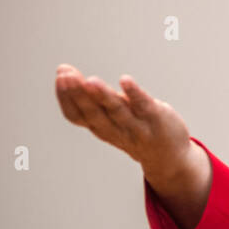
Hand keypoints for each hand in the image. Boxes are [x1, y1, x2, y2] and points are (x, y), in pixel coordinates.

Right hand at [54, 64, 192, 184]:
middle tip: (66, 76)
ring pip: (117, 111)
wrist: (168, 158)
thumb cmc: (133, 130)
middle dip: (78, 95)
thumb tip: (62, 70)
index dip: (66, 97)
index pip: (76, 116)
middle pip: (93, 114)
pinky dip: (134, 93)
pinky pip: (143, 105)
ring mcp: (136, 125)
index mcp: (99, 128)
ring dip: (102, 96)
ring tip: (90, 81)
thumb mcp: (106, 116)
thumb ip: (89, 96)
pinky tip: (125, 80)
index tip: (60, 76)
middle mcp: (115, 129)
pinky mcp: (156, 118)